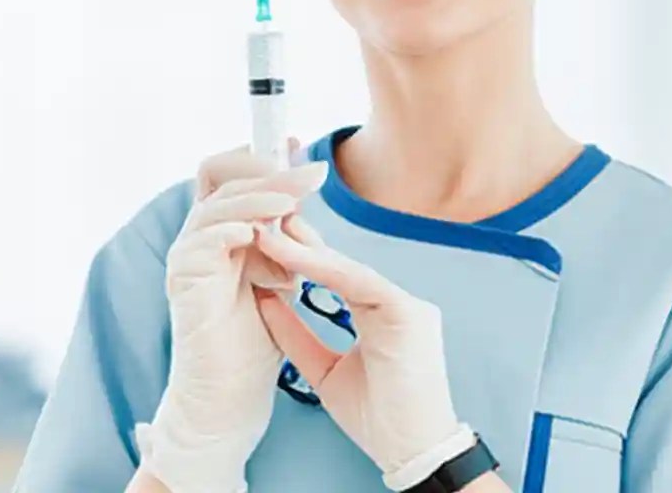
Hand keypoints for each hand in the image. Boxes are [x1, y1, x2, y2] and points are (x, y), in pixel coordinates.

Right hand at [134, 147, 328, 492]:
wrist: (229, 398)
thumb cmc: (254, 345)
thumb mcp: (277, 277)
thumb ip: (282, 239)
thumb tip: (298, 198)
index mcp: (219, 233)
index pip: (229, 173)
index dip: (259, 155)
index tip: (297, 147)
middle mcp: (198, 238)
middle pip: (221, 174)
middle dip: (269, 169)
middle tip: (312, 176)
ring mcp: (187, 256)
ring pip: (219, 200)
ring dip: (262, 197)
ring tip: (297, 202)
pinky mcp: (184, 279)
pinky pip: (207, 236)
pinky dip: (240, 227)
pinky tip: (267, 234)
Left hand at [254, 214, 476, 490]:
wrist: (410, 454)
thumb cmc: (375, 418)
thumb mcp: (322, 370)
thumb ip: (295, 334)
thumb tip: (262, 300)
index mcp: (380, 314)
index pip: (336, 274)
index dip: (300, 255)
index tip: (263, 238)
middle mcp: (396, 303)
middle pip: (341, 263)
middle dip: (299, 240)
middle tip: (261, 216)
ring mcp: (408, 306)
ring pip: (348, 268)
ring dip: (305, 250)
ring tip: (266, 232)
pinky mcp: (409, 314)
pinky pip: (360, 283)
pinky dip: (324, 269)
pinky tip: (292, 255)